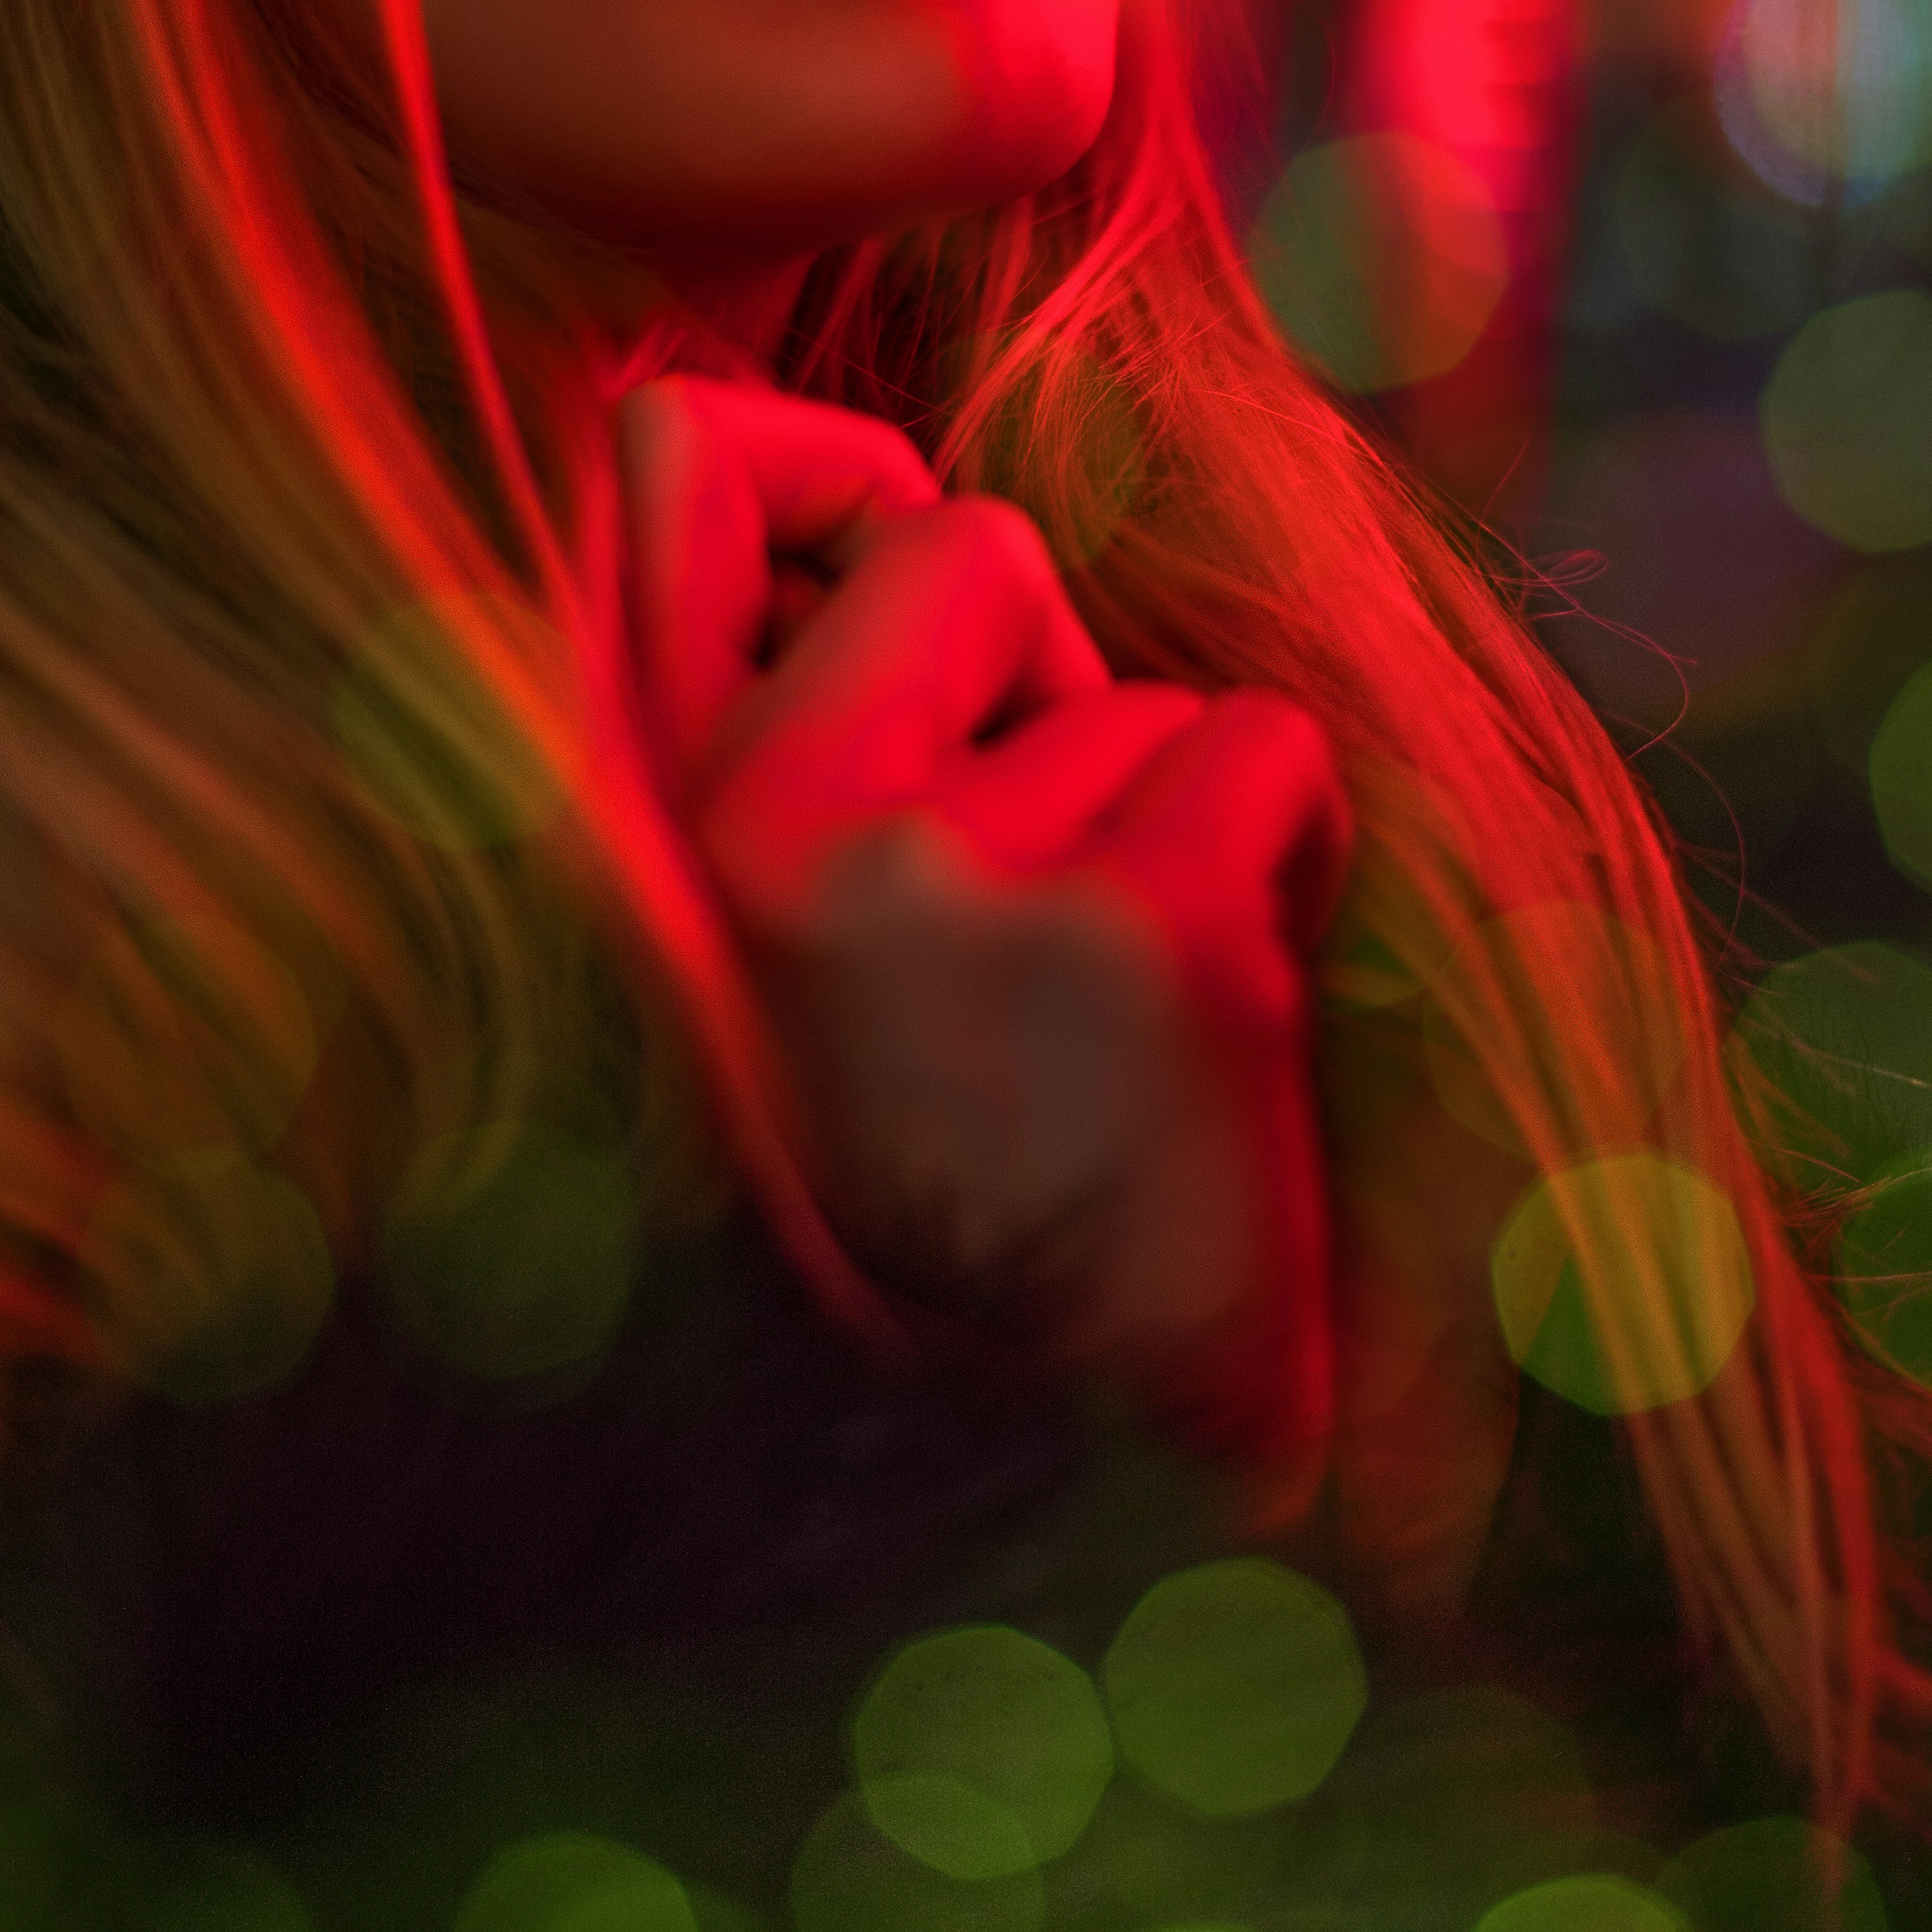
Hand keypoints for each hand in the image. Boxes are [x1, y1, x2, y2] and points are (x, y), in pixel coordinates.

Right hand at [616, 375, 1350, 1468]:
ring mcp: (956, 877)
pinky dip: (1286, 864)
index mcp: (645, 831)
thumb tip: (752, 439)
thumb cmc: (930, 1186)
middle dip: (1042, 680)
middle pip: (964, 541)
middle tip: (1028, 899)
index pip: (671, 457)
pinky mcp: (1150, 937)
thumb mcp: (770, 938)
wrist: (1049, 1492)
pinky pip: (1266, 755)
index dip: (815, 463)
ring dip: (1165, 824)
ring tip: (1105, 1027)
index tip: (879, 551)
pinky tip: (1217, 1036)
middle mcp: (759, 832)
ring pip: (1136, 691)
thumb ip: (766, 712)